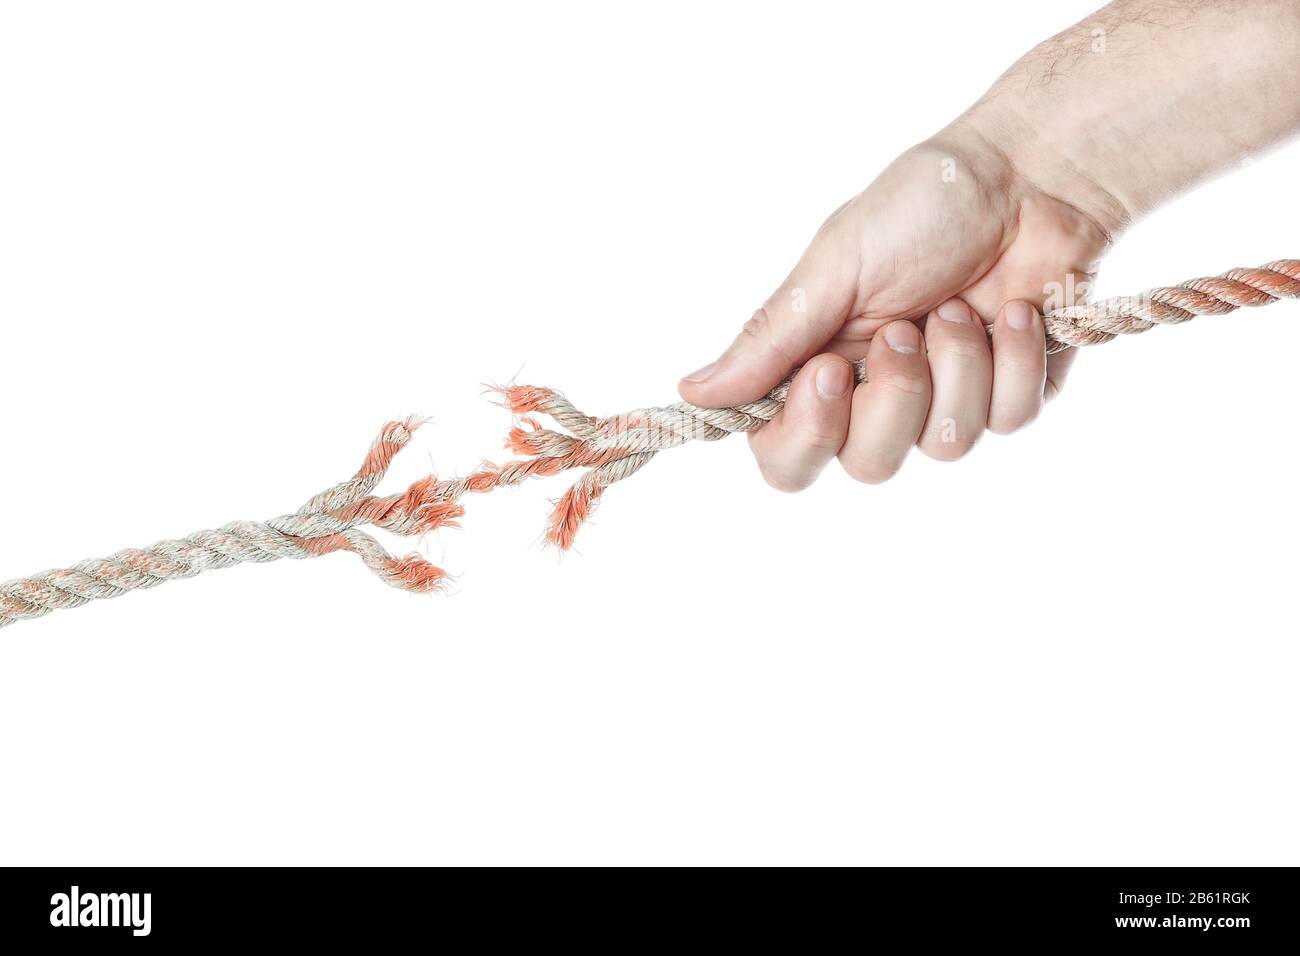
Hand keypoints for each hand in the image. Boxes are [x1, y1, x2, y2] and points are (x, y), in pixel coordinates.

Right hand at [678, 122, 1114, 489]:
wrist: (1030, 176)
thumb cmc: (921, 207)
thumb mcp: (834, 267)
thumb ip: (769, 339)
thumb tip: (690, 393)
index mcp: (818, 367)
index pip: (787, 457)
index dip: (807, 434)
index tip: (828, 371)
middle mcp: (876, 396)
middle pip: (869, 466)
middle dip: (895, 397)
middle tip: (905, 326)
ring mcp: (946, 400)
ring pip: (945, 445)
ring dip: (958, 365)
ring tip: (961, 305)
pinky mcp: (1011, 395)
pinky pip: (1009, 418)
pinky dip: (1012, 358)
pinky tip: (1014, 311)